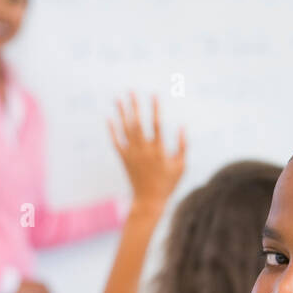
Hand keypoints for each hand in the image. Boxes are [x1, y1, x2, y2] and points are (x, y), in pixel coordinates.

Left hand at [108, 93, 184, 208]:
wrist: (149, 201)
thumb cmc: (168, 184)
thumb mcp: (181, 166)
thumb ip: (183, 146)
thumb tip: (183, 126)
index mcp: (159, 151)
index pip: (157, 125)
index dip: (155, 108)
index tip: (154, 94)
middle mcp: (143, 151)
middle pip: (137, 123)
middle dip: (134, 106)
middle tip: (131, 90)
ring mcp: (132, 155)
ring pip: (125, 130)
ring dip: (122, 113)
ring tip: (118, 98)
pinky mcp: (124, 159)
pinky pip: (116, 142)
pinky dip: (112, 130)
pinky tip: (109, 118)